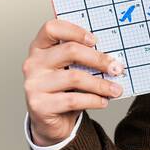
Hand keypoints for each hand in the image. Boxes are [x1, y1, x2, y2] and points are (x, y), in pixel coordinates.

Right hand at [23, 19, 124, 145]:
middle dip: (98, 59)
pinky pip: (73, 99)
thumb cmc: (63, 90)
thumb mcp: (69, 70)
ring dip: (100, 84)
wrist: (50, 121)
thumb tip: (113, 57)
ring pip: (74, 77)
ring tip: (115, 89)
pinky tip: (103, 102)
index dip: (74, 30)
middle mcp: (33, 63)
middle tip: (116, 67)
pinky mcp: (39, 104)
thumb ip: (82, 59)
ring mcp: (34, 84)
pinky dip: (93, 100)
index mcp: (39, 48)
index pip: (52, 28)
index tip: (95, 40)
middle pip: (69, 51)